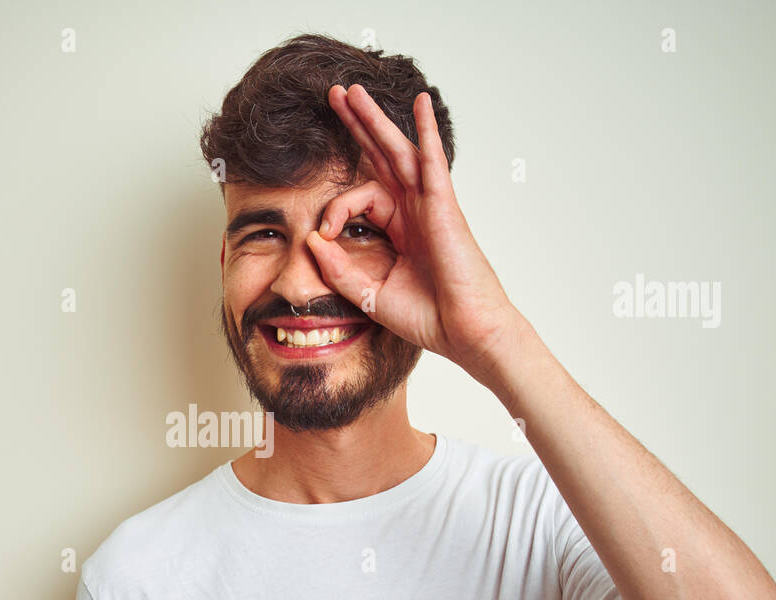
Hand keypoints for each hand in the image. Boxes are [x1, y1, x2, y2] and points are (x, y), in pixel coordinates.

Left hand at [306, 83, 524, 383]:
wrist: (464, 333)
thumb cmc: (428, 318)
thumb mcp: (368, 294)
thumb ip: (338, 268)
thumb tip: (311, 239)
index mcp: (399, 230)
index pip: (359, 198)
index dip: (334, 210)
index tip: (322, 234)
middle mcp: (414, 211)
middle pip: (381, 157)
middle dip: (356, 126)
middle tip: (333, 95)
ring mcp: (430, 206)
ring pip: (399, 151)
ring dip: (376, 119)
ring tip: (353, 91)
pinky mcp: (444, 207)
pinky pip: (433, 161)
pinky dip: (426, 131)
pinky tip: (421, 103)